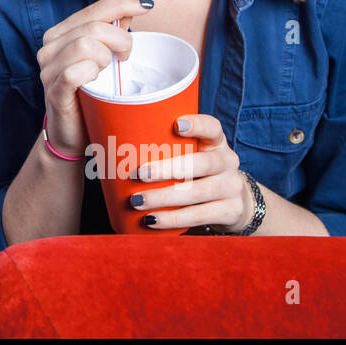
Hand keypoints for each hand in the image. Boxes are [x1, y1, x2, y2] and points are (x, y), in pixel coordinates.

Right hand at [36, 0, 150, 156]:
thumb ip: (111, 33)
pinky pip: (74, 72)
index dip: (121, 3)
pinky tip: (96, 80)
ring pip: (84, 45)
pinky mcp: (54, 91)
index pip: (93, 9)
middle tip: (126, 57)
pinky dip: (92, 73)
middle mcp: (49, 47)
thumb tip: (130, 9)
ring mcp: (48, 69)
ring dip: (105, 57)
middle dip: (120, 39)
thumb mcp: (102, 60)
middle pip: (93, 27)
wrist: (71, 136)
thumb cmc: (89, 97)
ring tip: (108, 71)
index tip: (146, 6)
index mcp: (61, 34)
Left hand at [128, 113, 254, 231]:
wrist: (237, 203)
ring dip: (164, 198)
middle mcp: (228, 163)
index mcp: (216, 143)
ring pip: (197, 193)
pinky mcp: (230, 212)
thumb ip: (166, 149)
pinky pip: (199, 216)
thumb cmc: (200, 173)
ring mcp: (231, 188)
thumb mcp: (194, 156)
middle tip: (138, 173)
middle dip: (168, 169)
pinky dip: (173, 219)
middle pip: (202, 164)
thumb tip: (108, 146)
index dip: (197, 125)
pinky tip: (152, 220)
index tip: (176, 124)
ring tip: (137, 201)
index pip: (213, 128)